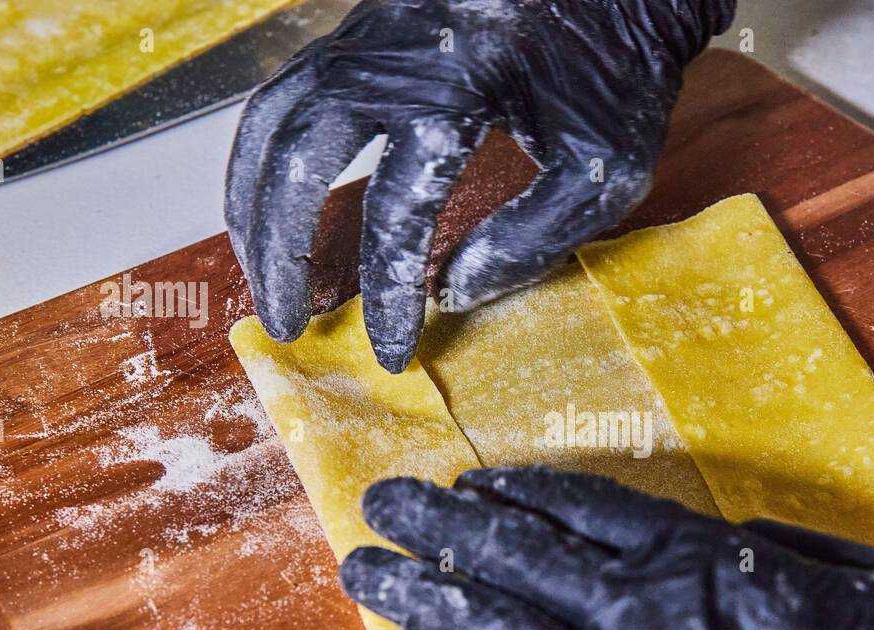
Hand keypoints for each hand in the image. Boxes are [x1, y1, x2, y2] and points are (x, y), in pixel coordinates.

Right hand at [225, 0, 735, 371]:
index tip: (392, 352)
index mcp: (455, 88)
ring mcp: (366, 34)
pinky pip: (285, 96)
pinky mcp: (362, 29)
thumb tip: (451, 292)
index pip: (397, 213)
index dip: (388, 294)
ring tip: (266, 274)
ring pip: (269, 122)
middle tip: (289, 322)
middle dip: (282, 254)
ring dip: (255, 206)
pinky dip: (266, 158)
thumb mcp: (604, 168)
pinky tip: (275, 206)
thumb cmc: (619, 72)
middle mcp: (390, 55)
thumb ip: (531, 238)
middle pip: (295, 161)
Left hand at [340, 467, 873, 629]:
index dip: (523, 493)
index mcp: (702, 566)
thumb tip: (711, 539)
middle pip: (520, 557)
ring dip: (424, 598)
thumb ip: (773, 550)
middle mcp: (644, 623)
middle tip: (385, 502)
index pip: (589, 511)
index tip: (476, 483)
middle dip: (443, 526)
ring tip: (367, 570)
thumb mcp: (863, 583)